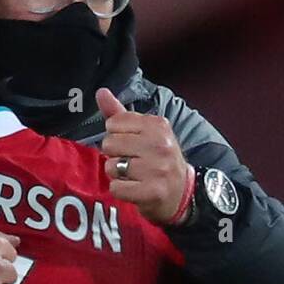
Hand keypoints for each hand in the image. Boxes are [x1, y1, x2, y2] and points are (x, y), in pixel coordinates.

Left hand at [96, 87, 190, 223]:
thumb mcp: (144, 132)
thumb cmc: (158, 159)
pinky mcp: (152, 191)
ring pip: (111, 167)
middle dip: (115, 155)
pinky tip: (134, 188)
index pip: (114, 123)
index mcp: (157, 124)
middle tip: (132, 161)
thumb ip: (120, 113)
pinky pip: (116, 188)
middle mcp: (160, 144)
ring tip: (134, 175)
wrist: (182, 191)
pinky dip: (120, 191)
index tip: (131, 144)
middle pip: (109, 144)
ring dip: (117, 174)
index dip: (116, 135)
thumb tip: (101, 92)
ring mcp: (157, 169)